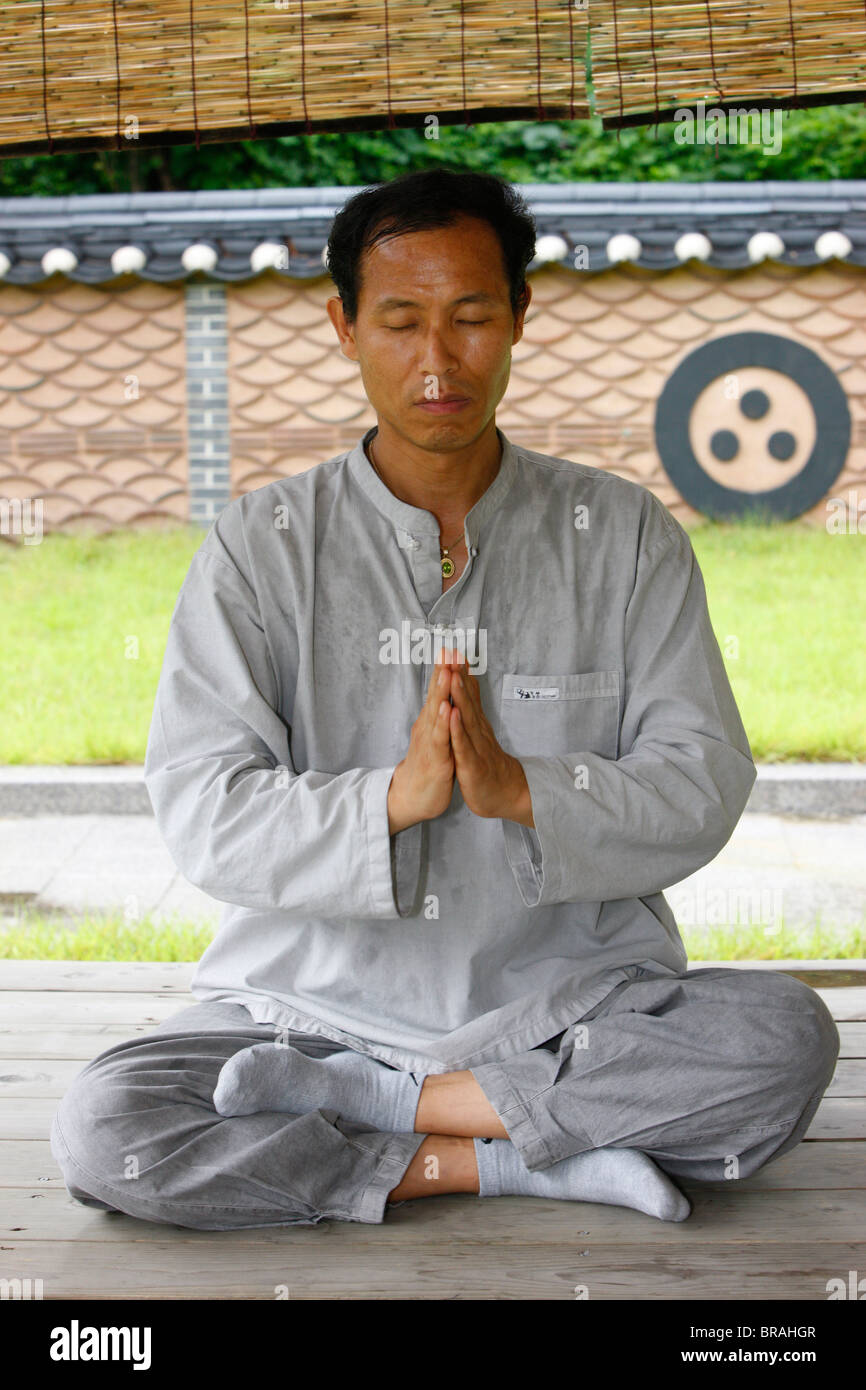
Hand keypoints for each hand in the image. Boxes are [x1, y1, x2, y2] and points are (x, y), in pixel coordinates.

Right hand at [387, 653, 455, 832]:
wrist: (411, 796)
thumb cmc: (426, 765)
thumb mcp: (435, 736)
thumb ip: (438, 715)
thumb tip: (444, 695)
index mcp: (430, 722)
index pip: (438, 692)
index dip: (444, 670)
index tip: (451, 648)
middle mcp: (427, 727)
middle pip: (435, 696)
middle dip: (442, 672)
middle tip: (446, 650)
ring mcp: (430, 742)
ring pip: (436, 713)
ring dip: (441, 692)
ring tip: (446, 672)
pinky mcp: (436, 759)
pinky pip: (440, 739)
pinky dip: (442, 723)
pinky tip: (446, 709)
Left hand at [446, 651, 533, 824]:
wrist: (506, 794)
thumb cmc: (488, 765)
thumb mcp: (480, 736)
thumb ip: (474, 714)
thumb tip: (469, 691)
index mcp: (476, 725)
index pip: (468, 694)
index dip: (461, 673)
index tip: (453, 650)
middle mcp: (478, 731)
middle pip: (467, 699)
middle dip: (459, 675)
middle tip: (452, 653)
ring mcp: (476, 747)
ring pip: (466, 718)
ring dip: (459, 696)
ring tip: (452, 675)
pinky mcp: (472, 765)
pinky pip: (463, 745)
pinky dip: (457, 730)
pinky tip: (451, 714)